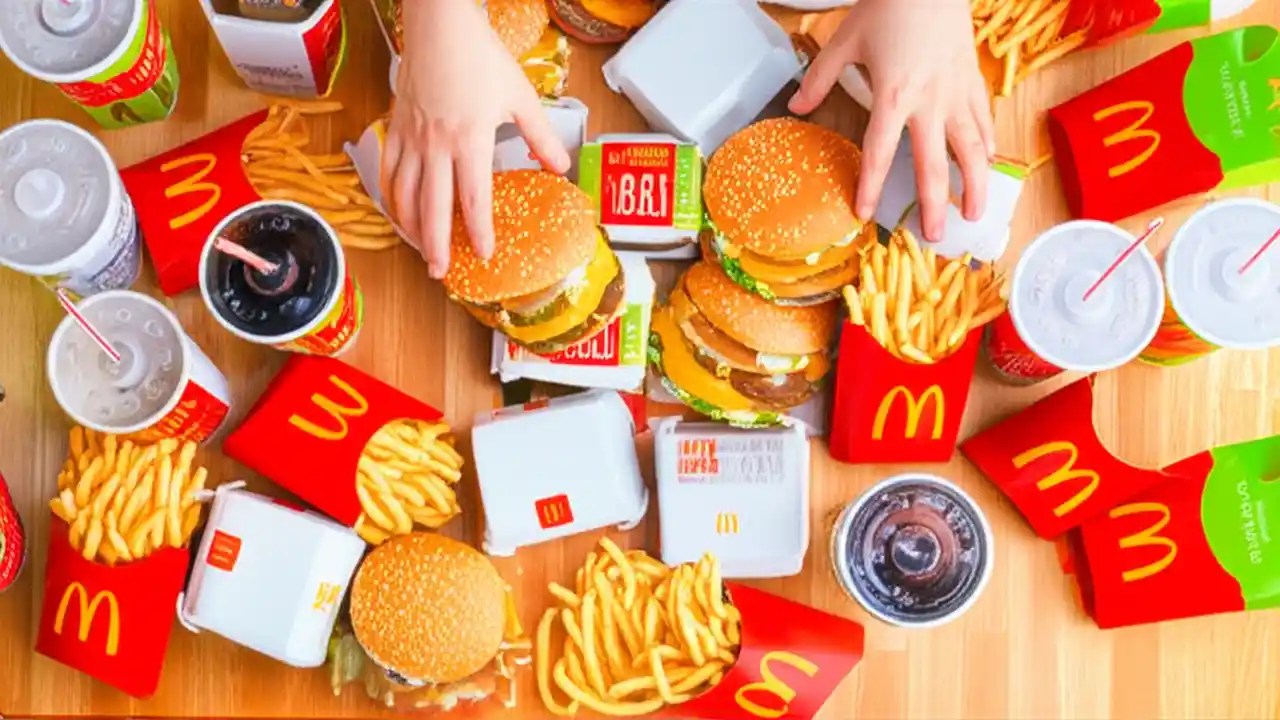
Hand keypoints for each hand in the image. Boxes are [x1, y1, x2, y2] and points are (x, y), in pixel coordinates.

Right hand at [386, 0, 569, 277]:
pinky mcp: (395, 128)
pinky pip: (388, 171)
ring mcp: (411, 139)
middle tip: (440, 271)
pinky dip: (391, 196)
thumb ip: (540, 136)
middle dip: (436, 245)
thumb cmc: (480, 58)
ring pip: (405, 194)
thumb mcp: (520, 97)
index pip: (473, 199)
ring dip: (410, 227)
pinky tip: (397, 211)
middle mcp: (437, 147)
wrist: (439, 27)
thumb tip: (560, 166)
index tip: (483, 254)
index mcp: (470, 142)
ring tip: (419, 250)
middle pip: (433, 208)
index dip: (478, 231)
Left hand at [789, 0, 994, 241]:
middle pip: (934, 164)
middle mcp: (930, 102)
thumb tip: (795, 106)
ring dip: (974, 185)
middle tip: (931, 237)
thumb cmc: (889, 7)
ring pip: (972, 149)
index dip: (872, 185)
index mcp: (894, 95)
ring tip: (973, 215)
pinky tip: (988, 167)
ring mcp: (958, 94)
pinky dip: (988, 147)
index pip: (880, 151)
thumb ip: (819, 78)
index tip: (866, 213)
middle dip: (933, 205)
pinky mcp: (975, 82)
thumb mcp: (844, 40)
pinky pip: (985, 122)